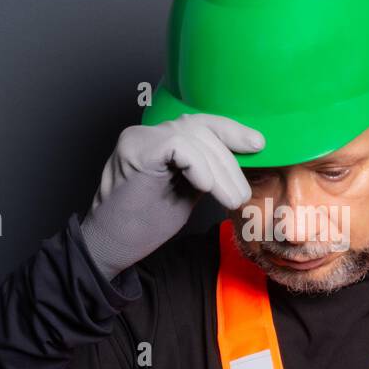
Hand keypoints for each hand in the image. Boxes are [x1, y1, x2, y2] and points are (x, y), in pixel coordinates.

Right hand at [77, 113, 264, 280]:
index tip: (257, 145)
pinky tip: (205, 186)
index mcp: (161, 140)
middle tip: (240, 195)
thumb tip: (241, 164)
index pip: (202, 123)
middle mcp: (149, 133)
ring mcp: (140, 139)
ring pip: (194, 136)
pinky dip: (198, 165)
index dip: (232, 131)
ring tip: (230, 199)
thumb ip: (206, 172)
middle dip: (229, 161)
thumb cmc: (144, 222)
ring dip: (219, 170)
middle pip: (202, 128)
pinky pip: (178, 146)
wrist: (111, 245)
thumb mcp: (186, 192)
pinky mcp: (134, 151)